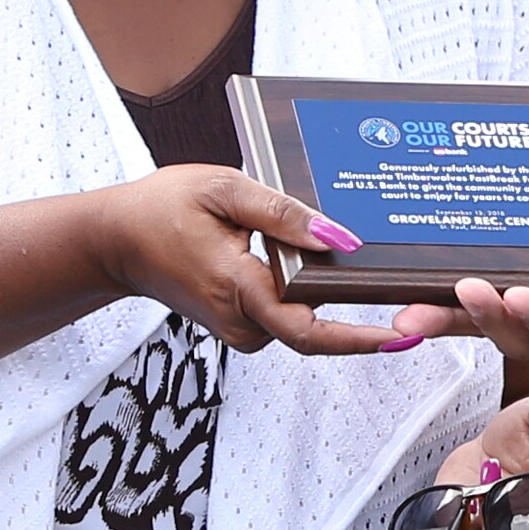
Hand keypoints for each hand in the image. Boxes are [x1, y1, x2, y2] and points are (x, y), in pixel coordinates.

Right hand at [80, 166, 400, 358]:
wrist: (115, 240)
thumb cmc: (162, 208)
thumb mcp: (224, 190)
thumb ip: (282, 213)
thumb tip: (338, 236)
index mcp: (240, 289)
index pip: (310, 331)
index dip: (361, 339)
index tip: (405, 334)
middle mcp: (242, 321)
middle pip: (317, 331)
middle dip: (364, 320)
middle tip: (413, 295)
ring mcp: (240, 328)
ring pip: (303, 323)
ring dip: (336, 304)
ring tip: (375, 272)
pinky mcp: (240, 323)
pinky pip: (287, 316)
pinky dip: (309, 297)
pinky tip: (324, 265)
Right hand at [390, 166, 528, 364]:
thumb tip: (499, 115)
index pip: (476, 289)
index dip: (432, 290)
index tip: (389, 282)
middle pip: (487, 322)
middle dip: (442, 317)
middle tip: (401, 312)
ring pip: (526, 335)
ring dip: (490, 315)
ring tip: (463, 291)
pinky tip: (523, 299)